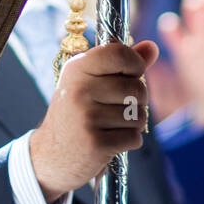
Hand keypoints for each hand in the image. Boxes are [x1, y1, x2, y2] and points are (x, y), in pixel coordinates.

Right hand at [29, 40, 158, 203]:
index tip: (130, 74)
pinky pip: (134, 138)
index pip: (120, 54)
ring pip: (139, 115)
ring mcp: (87, 117)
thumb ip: (122, 64)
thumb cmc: (76, 113)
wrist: (51, 156)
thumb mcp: (90, 82)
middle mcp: (80, 90)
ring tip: (111, 125)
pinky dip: (128, 141)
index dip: (135, 64)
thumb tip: (152, 47)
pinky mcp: (96, 143)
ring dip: (133, 124)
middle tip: (117, 108)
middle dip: (137, 101)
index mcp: (77, 69)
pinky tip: (110, 141)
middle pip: (137, 88)